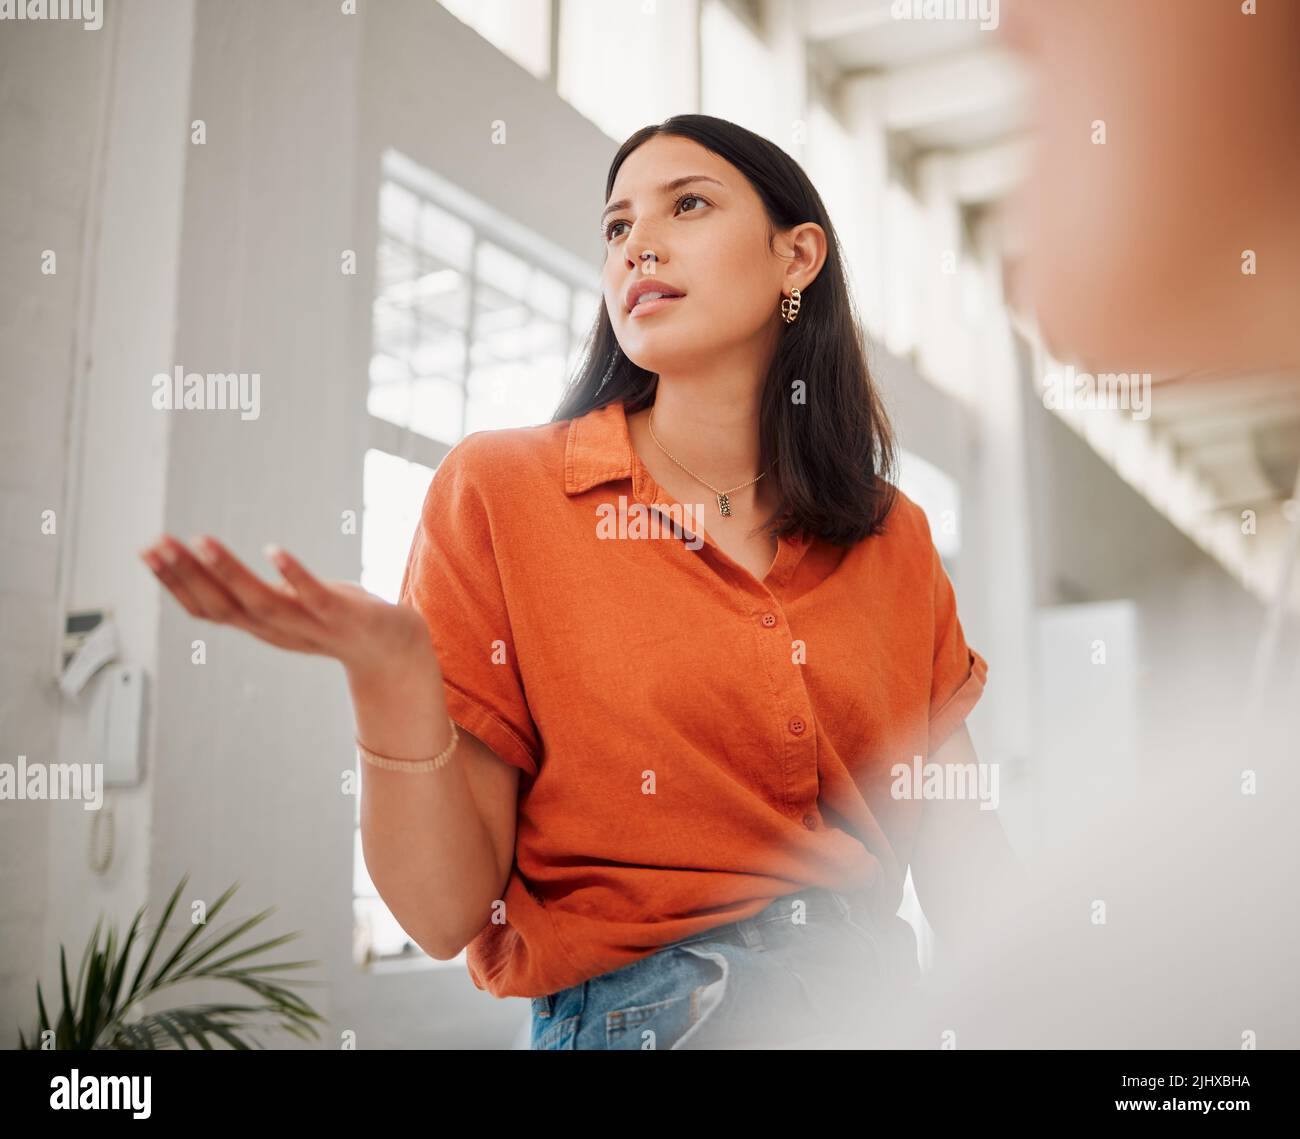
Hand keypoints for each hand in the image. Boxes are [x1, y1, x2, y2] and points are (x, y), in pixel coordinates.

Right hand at [138, 534, 432, 677]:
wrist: (395, 652)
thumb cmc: (338, 621)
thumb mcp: (286, 607)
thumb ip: (253, 595)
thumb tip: (214, 569)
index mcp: (261, 626)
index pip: (206, 607)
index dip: (174, 583)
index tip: (146, 550)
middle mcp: (278, 629)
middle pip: (223, 604)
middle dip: (186, 574)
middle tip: (156, 544)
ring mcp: (309, 624)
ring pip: (260, 601)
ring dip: (228, 572)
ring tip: (201, 541)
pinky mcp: (343, 616)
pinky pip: (314, 597)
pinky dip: (294, 575)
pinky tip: (274, 550)